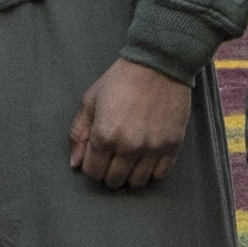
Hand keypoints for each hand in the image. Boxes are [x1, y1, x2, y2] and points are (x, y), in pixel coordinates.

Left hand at [68, 57, 194, 192]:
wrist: (159, 64)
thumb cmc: (121, 79)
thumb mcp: (91, 100)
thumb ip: (78, 133)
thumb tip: (75, 163)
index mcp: (104, 135)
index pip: (92, 172)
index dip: (92, 166)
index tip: (97, 156)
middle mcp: (128, 147)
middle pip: (114, 180)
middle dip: (109, 172)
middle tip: (113, 157)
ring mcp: (152, 148)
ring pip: (136, 182)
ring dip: (130, 175)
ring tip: (131, 159)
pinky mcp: (172, 146)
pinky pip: (160, 175)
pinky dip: (151, 172)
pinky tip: (147, 158)